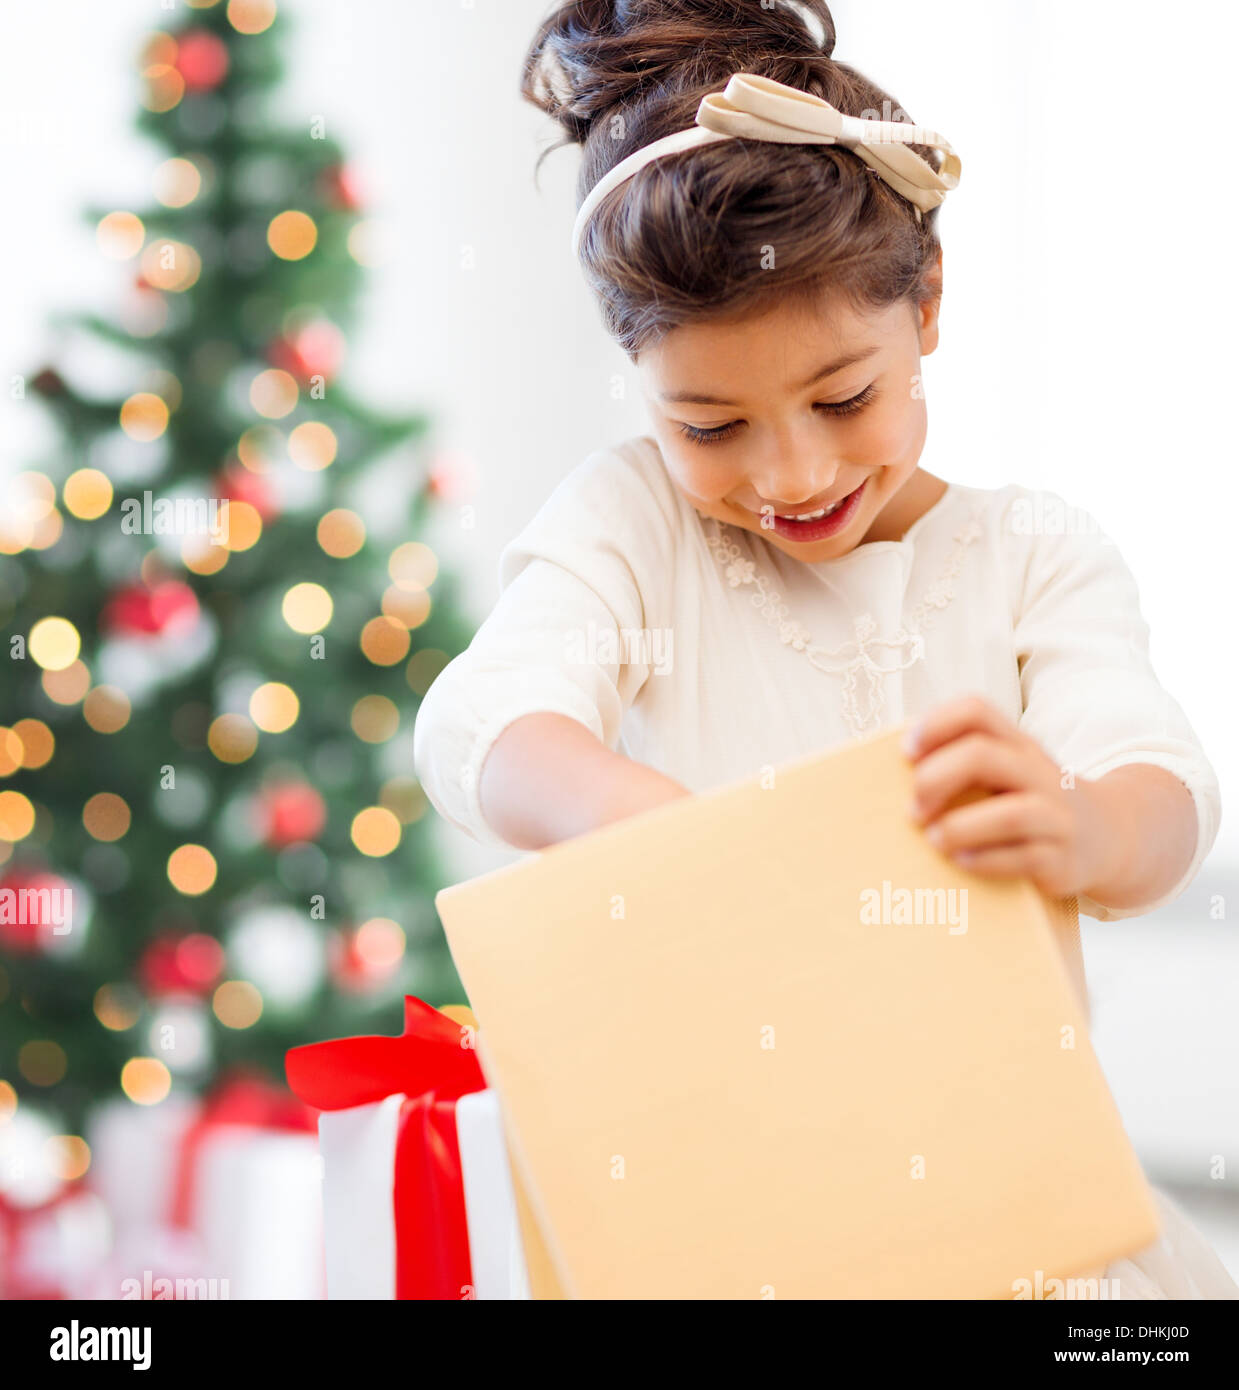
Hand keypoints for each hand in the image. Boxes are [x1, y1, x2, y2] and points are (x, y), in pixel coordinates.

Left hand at [902, 695, 1126, 899]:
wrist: (1108, 838)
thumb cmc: (1032, 801)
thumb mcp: (1007, 771)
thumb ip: (963, 763)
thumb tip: (892, 772)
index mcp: (1017, 744)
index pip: (977, 710)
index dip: (935, 724)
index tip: (905, 753)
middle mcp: (1040, 772)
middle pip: (984, 755)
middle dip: (937, 779)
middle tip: (911, 809)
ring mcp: (1057, 815)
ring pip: (1010, 812)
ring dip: (960, 827)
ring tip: (933, 840)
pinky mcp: (1063, 859)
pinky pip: (1024, 858)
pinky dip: (985, 860)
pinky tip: (961, 861)